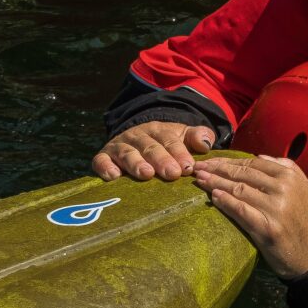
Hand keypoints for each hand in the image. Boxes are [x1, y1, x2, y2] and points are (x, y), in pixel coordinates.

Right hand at [92, 120, 217, 180]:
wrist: (136, 140)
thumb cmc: (164, 145)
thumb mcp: (182, 137)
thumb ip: (197, 137)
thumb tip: (206, 143)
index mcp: (158, 130)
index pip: (169, 140)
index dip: (179, 152)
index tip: (188, 167)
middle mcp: (137, 136)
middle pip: (150, 147)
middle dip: (161, 159)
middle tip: (172, 173)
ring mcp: (119, 146)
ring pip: (127, 153)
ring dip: (136, 163)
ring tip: (146, 174)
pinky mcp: (104, 156)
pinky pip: (101, 160)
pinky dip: (105, 167)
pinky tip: (113, 177)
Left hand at [193, 155, 307, 277]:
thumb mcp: (307, 189)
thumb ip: (289, 169)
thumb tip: (261, 157)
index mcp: (290, 177)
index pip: (252, 164)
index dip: (228, 161)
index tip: (211, 161)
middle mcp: (283, 189)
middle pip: (242, 174)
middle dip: (216, 169)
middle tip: (197, 168)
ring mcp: (275, 208)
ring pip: (239, 190)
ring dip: (216, 184)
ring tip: (200, 180)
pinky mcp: (267, 228)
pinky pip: (242, 211)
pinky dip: (226, 203)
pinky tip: (214, 197)